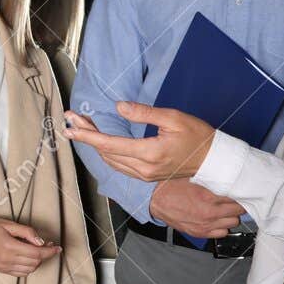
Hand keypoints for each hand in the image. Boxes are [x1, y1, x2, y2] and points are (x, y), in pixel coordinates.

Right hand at [0, 217, 60, 275]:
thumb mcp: (9, 224)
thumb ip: (26, 232)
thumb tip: (41, 241)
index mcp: (9, 246)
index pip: (36, 253)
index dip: (49, 251)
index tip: (58, 248)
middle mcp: (7, 259)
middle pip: (35, 262)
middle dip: (45, 254)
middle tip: (47, 244)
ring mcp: (5, 266)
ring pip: (30, 269)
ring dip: (37, 261)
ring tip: (37, 250)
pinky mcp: (3, 270)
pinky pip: (22, 273)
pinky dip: (29, 266)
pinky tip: (28, 257)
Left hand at [63, 104, 216, 182]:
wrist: (213, 161)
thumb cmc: (197, 136)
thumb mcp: (173, 118)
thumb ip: (144, 113)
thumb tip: (119, 107)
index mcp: (149, 153)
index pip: (109, 145)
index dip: (87, 135)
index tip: (70, 125)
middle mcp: (143, 168)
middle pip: (105, 153)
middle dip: (86, 136)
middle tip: (72, 120)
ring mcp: (144, 175)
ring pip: (110, 162)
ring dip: (94, 145)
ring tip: (82, 127)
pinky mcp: (146, 176)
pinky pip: (119, 166)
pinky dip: (106, 153)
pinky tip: (100, 141)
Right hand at [149, 178, 245, 237]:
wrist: (155, 201)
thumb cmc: (171, 187)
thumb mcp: (192, 176)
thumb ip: (210, 176)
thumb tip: (227, 171)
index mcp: (208, 197)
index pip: (237, 196)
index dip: (240, 191)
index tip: (241, 188)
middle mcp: (209, 213)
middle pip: (239, 211)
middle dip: (238, 203)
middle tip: (235, 198)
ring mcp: (206, 225)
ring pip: (233, 223)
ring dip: (231, 215)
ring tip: (226, 208)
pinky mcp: (200, 232)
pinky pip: (222, 232)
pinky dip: (222, 225)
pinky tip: (218, 218)